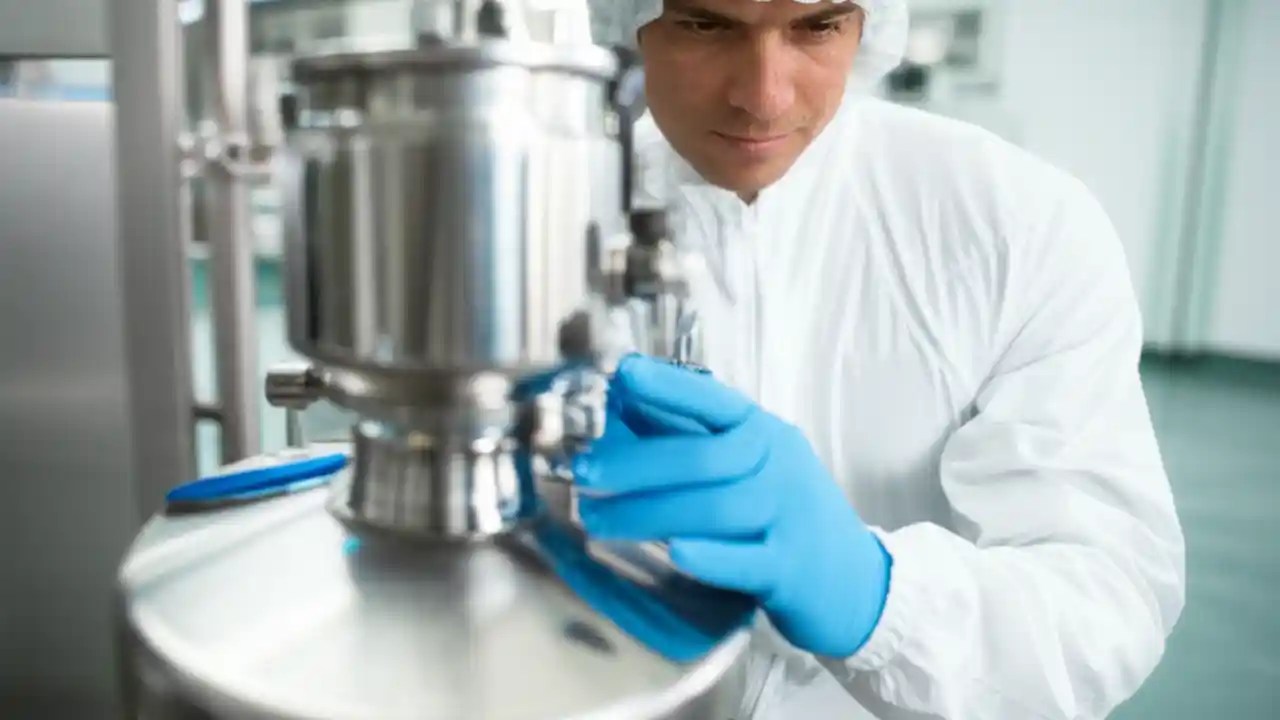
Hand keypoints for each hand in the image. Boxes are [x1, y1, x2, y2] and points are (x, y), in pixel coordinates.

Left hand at [574, 355, 891, 657]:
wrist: (856, 582)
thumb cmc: (784, 514)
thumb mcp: (751, 464)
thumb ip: (693, 439)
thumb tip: (622, 404)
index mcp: (765, 433)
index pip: (715, 400)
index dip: (668, 384)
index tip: (620, 372)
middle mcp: (779, 466)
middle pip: (705, 456)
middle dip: (637, 462)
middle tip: (582, 472)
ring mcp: (789, 517)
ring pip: (718, 507)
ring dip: (650, 512)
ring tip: (597, 520)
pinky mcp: (791, 570)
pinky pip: (749, 561)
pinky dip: (712, 557)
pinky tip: (675, 554)